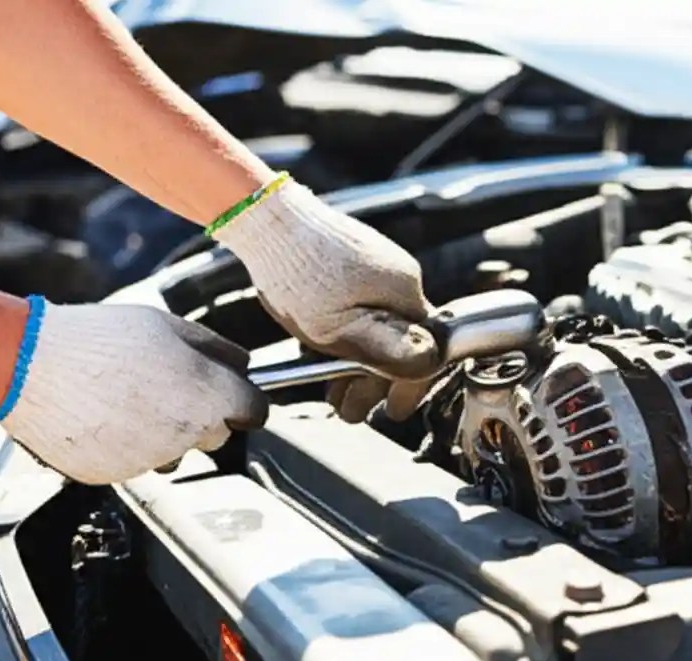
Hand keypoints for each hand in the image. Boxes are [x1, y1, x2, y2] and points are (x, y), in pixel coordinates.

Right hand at [0, 302, 266, 483]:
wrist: (30, 367)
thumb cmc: (99, 340)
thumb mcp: (167, 324)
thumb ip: (216, 347)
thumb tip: (242, 362)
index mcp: (208, 396)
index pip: (255, 411)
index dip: (247, 398)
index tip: (235, 393)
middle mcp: (186, 436)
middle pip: (218, 435)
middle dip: (205, 414)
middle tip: (169, 384)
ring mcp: (150, 460)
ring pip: (175, 451)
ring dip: (166, 432)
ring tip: (129, 396)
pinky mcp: (116, 476)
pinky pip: (135, 462)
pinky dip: (127, 444)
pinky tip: (104, 414)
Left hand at [215, 179, 440, 421]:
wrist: (263, 218)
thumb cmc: (296, 271)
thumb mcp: (338, 328)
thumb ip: (386, 351)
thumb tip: (428, 365)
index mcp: (403, 290)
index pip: (423, 350)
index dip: (408, 388)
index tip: (392, 411)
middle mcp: (398, 275)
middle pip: (398, 341)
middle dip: (373, 382)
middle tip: (348, 407)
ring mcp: (376, 265)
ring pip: (377, 326)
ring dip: (355, 363)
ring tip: (331, 390)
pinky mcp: (353, 260)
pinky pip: (360, 308)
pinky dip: (345, 335)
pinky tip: (321, 352)